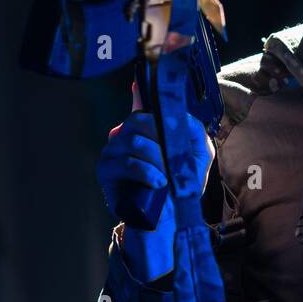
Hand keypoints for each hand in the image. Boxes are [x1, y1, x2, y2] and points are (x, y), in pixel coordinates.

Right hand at [97, 83, 214, 282]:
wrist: (168, 220)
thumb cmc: (180, 187)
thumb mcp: (196, 157)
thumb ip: (193, 132)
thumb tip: (182, 115)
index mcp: (146, 131)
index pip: (140, 104)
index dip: (140, 91)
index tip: (140, 81)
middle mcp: (125, 136)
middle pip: (139, 120)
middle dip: (161, 138)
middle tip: (172, 158)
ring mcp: (113, 153)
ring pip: (135, 142)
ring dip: (157, 159)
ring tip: (166, 177)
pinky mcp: (106, 172)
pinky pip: (128, 163)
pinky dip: (147, 171)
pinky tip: (157, 182)